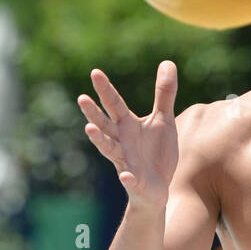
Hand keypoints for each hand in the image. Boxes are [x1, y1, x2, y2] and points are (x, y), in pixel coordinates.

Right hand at [78, 61, 178, 209]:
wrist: (158, 187)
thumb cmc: (157, 152)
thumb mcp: (163, 120)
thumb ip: (164, 94)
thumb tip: (168, 62)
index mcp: (128, 125)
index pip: (114, 104)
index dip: (105, 89)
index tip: (95, 72)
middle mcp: (121, 142)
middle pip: (105, 125)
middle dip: (94, 113)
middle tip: (82, 98)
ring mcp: (125, 162)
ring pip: (109, 150)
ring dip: (100, 140)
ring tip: (89, 129)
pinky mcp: (135, 182)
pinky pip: (130, 180)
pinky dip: (128, 178)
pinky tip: (126, 176)